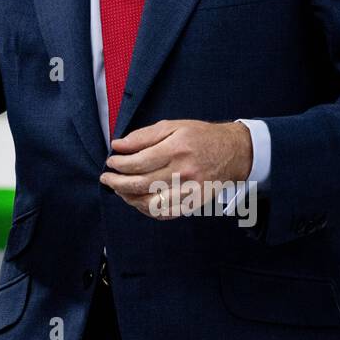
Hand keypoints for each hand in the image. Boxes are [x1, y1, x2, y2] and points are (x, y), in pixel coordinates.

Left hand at [99, 120, 251, 219]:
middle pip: (141, 184)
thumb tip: (118, 145)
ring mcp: (190, 191)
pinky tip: (138, 201)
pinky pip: (166, 213)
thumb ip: (143, 135)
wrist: (233, 152)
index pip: (139, 162)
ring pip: (151, 203)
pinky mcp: (194, 203)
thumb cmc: (200, 137)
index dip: (120, 164)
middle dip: (118, 183)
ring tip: (119, 190)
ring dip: (129, 199)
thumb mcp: (173, 126)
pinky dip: (147, 210)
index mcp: (177, 149)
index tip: (110, 162)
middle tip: (107, 179)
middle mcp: (183, 172)